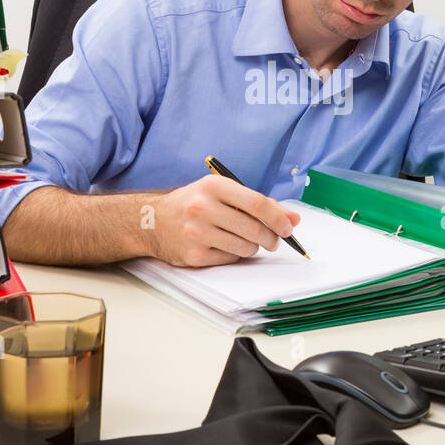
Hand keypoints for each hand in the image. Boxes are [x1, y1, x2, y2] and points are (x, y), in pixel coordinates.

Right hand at [148, 174, 301, 266]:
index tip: (288, 227)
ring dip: (253, 247)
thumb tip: (293, 219)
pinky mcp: (194, 255)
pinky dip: (235, 254)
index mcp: (214, 186)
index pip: (257, 203)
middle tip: (273, 239)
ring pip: (246, 247)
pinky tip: (223, 245)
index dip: (278, 217)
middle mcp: (203, 208)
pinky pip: (230, 258)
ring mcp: (197, 233)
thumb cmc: (194, 203)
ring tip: (242, 239)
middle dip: (272, 238)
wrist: (152, 221)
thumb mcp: (222, 193)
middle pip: (254, 229)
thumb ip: (258, 204)